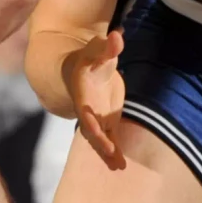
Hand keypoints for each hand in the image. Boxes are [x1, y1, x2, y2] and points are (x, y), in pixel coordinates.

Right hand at [63, 32, 127, 169]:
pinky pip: (110, 140)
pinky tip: (121, 166)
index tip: (97, 131)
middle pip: (91, 130)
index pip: (86, 111)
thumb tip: (117, 35)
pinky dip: (113, 153)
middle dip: (99, 143)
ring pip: (100, 140)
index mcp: (82, 95)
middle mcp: (87, 111)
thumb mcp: (97, 50)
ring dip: (107, 153)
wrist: (81, 71)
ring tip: (118, 166)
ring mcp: (96, 119)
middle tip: (111, 153)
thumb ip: (107, 47)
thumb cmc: (90, 58)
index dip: (91, 121)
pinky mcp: (107, 123)